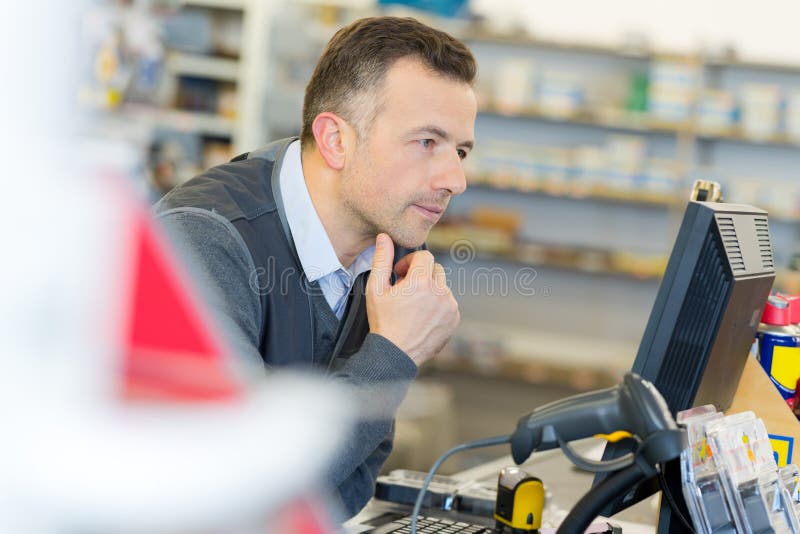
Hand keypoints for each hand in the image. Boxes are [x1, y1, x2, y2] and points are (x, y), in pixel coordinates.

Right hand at [366, 233, 459, 365]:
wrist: (395, 354)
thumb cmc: (383, 321)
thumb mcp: (376, 289)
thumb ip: (381, 260)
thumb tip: (384, 237)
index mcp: (421, 282)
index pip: (424, 256)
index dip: (410, 262)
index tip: (400, 274)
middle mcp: (440, 292)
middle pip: (435, 269)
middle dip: (421, 274)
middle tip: (405, 290)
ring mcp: (450, 307)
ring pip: (442, 286)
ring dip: (430, 290)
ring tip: (413, 305)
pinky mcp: (454, 319)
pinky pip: (448, 303)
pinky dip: (438, 305)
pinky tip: (422, 316)